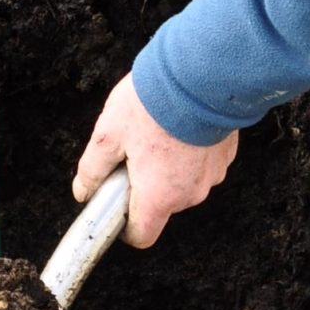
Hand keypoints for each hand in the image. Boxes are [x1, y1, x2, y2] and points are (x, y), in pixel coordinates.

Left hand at [73, 73, 238, 247]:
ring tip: (157, 131)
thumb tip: (83, 190)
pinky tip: (179, 126)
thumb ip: (93, 170)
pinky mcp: (226, 155)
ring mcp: (212, 175)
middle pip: (162, 205)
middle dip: (146, 185)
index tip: (118, 203)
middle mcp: (190, 194)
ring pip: (183, 183)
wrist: (199, 74)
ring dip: (169, 167)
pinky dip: (189, 152)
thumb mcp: (108, 135)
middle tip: (133, 151)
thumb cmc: (152, 104)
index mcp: (159, 196)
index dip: (126, 225)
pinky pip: (201, 164)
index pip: (143, 235)